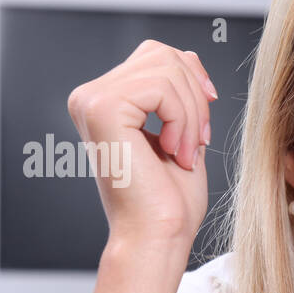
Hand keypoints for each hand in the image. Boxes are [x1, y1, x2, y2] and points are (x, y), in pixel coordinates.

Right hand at [66, 39, 217, 249]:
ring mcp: (91, 99)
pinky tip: (176, 153)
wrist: (157, 237)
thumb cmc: (170, 201)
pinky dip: (183, 120)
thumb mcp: (182, 133)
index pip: (157, 56)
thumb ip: (178, 94)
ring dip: (192, 114)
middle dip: (195, 97)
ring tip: (186, 153)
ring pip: (167, 68)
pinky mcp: (102, 108)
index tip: (204, 127)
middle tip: (199, 143)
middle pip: (163, 55)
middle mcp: (89, 95)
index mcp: (104, 100)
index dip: (192, 81)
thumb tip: (189, 58)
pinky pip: (162, 87)